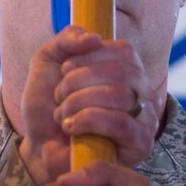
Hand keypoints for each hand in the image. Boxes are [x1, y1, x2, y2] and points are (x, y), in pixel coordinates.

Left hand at [17, 28, 157, 185]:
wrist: (40, 147)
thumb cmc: (49, 107)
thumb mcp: (48, 62)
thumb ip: (66, 40)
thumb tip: (94, 38)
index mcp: (127, 70)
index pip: (123, 51)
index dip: (89, 56)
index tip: (65, 71)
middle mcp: (142, 91)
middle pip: (120, 71)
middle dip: (78, 81)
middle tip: (59, 96)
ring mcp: (145, 119)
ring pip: (118, 96)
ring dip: (77, 102)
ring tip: (62, 114)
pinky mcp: (140, 144)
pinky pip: (120, 124)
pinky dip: (87, 121)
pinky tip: (70, 127)